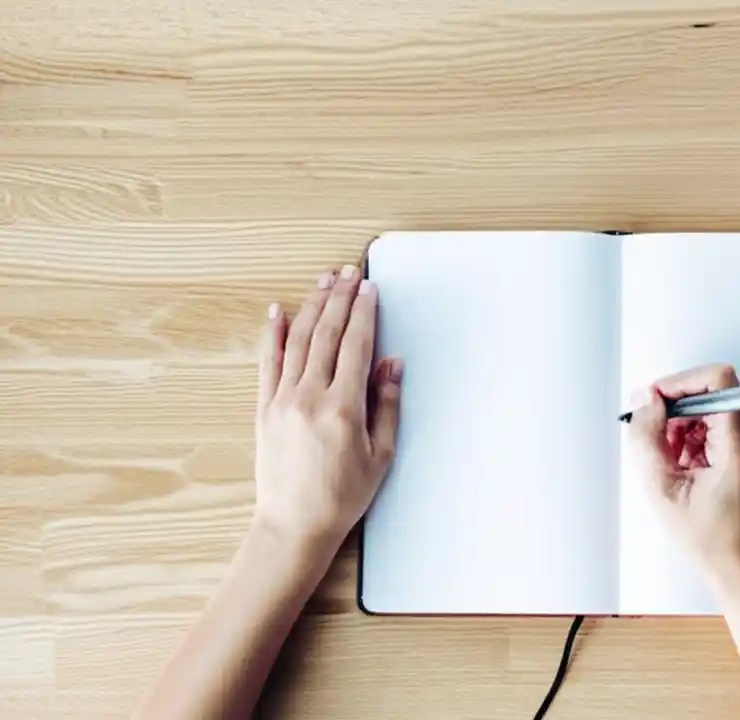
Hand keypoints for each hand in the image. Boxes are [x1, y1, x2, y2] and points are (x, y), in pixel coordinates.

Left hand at [254, 265, 401, 548]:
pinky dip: (273, 333)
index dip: (364, 313)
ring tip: (324, 280)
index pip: (355, 346)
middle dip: (340, 299)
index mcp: (343, 409)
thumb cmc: (341, 497)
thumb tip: (391, 364)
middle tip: (349, 273)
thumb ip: (386, 404)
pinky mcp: (264, 409)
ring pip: (299, 340)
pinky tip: (279, 311)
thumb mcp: (380, 454)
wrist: (294, 525)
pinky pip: (268, 361)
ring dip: (313, 306)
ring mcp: (282, 401)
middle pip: (327, 334)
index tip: (369, 290)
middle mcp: (310, 398)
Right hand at [626, 363, 739, 586]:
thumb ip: (648, 438)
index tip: (658, 401)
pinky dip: (699, 437)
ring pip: (716, 406)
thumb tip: (646, 400)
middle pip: (714, 392)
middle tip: (662, 444)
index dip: (680, 382)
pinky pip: (723, 422)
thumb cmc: (709, 538)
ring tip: (677, 463)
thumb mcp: (663, 489)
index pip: (717, 380)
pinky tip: (690, 467)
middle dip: (679, 412)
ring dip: (687, 426)